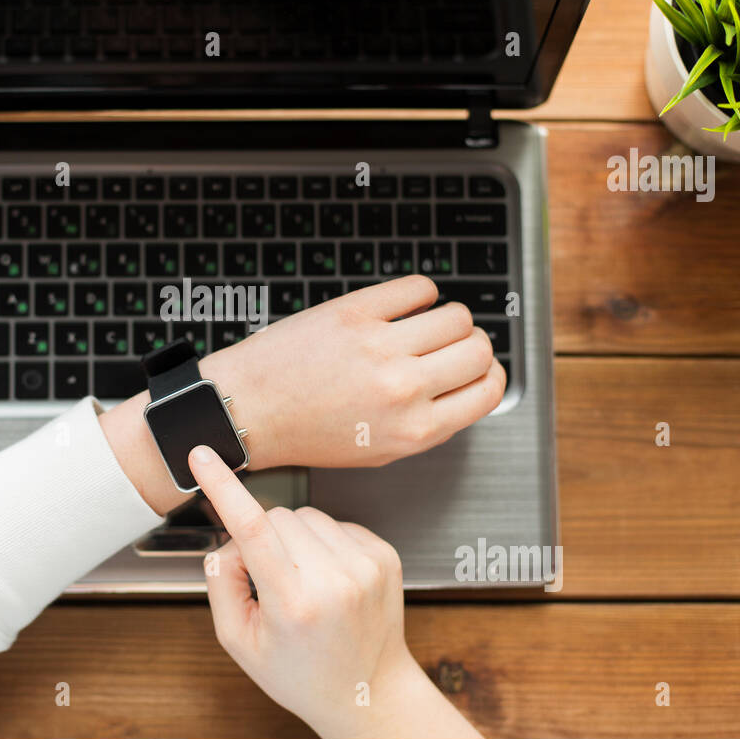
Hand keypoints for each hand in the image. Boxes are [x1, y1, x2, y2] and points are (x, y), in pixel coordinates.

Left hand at [99, 274, 503, 514]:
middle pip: (479, 348)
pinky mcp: (355, 313)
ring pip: (457, 315)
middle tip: (449, 345)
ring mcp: (380, 348)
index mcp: (415, 430)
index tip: (478, 369)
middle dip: (471, 345)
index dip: (490, 375)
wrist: (249, 409)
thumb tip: (464, 388)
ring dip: (449, 317)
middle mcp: (404, 389)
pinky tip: (406, 304)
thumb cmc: (305, 431)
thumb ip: (426, 423)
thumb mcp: (378, 450)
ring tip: (426, 324)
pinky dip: (421, 291)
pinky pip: (418, 287)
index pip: (489, 391)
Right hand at [190, 445, 482, 738]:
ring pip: (306, 514)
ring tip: (301, 581)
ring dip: (294, 539)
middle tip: (267, 580)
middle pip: (276, 516)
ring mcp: (365, 565)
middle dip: (262, 538)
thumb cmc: (303, 674)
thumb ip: (221, 583)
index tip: (204, 457)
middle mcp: (335, 580)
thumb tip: (228, 540)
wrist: (369, 692)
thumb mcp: (240, 642)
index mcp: (295, 605)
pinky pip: (336, 522)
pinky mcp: (384, 554)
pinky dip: (323, 543)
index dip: (222, 487)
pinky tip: (327, 577)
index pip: (252, 528)